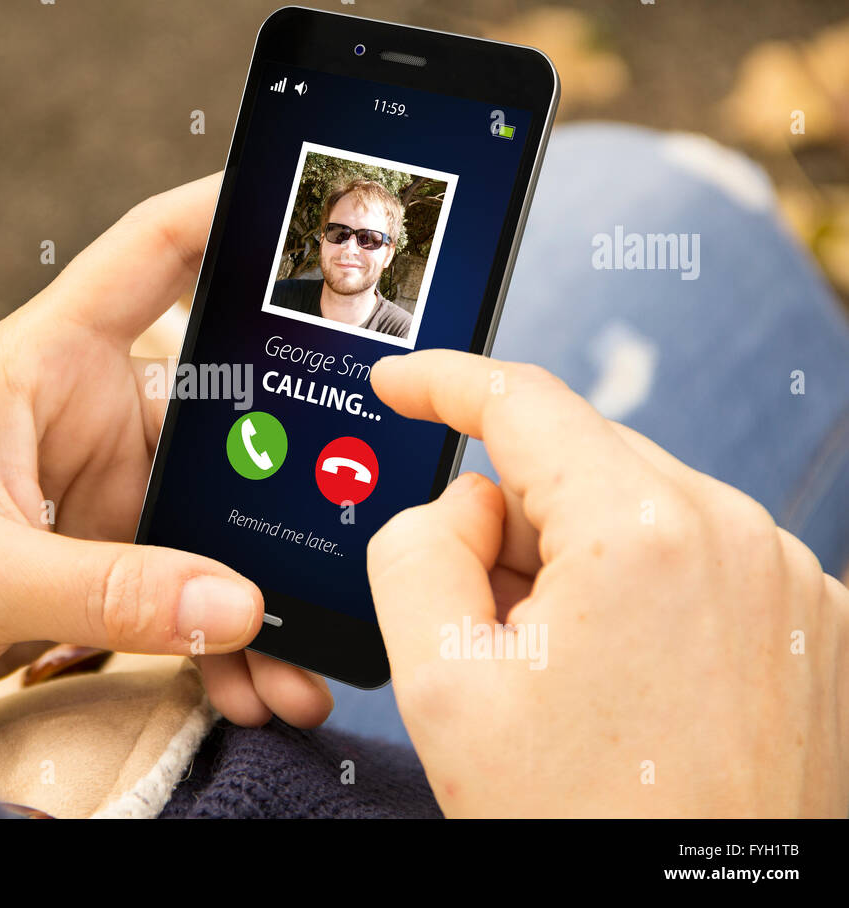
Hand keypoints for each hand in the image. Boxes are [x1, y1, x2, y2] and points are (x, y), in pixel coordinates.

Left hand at [0, 174, 331, 726]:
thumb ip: (104, 591)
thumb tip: (236, 605)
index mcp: (46, 365)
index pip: (150, 255)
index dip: (228, 212)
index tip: (313, 203)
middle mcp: (88, 418)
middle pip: (221, 417)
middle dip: (285, 485)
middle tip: (348, 541)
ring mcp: (102, 495)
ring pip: (215, 521)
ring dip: (259, 589)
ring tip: (301, 667)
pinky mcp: (102, 562)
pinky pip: (186, 590)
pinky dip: (220, 637)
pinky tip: (253, 682)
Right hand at [366, 350, 848, 815]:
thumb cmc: (588, 825)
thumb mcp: (444, 687)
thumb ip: (416, 551)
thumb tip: (460, 505)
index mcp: (645, 532)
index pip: (524, 402)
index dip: (443, 382)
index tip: (400, 382)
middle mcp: (738, 536)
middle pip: (579, 465)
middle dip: (510, 521)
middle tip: (481, 627)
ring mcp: (788, 582)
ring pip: (636, 513)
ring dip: (574, 565)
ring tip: (561, 682)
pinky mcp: (810, 624)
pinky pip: (694, 561)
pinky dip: (637, 595)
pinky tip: (620, 687)